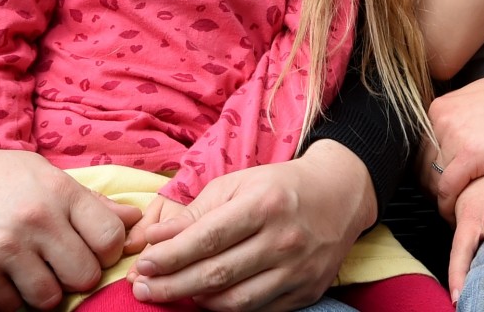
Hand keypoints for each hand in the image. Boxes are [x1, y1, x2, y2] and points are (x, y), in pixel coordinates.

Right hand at [0, 127, 140, 310]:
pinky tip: (1, 277)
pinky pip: (11, 308)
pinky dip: (9, 300)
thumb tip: (134, 220)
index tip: (89, 250)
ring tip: (29, 272)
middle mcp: (34, 220)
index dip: (105, 252)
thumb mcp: (41, 173)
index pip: (109, 238)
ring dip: (43, 293)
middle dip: (76, 278)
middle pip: (84, 276)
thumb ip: (87, 201)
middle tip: (58, 265)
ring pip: (49, 299)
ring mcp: (3, 249)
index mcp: (57, 191)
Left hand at [126, 140, 374, 310]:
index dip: (170, 257)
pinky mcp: (307, 290)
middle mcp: (284, 239)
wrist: (341, 194)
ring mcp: (298, 269)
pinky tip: (207, 298)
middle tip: (142, 290)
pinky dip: (227, 308)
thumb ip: (194, 213)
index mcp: (264, 204)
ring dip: (196, 301)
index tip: (142, 266)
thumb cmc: (280, 186)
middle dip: (172, 286)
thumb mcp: (237, 184)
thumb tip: (153, 240)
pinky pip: (259, 310)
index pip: (206, 238)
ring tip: (171, 293)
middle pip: (217, 274)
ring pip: (236, 300)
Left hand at [428, 76, 483, 205]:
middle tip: (439, 200)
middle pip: (422, 160)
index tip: (435, 180)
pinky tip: (456, 216)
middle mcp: (441, 118)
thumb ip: (462, 107)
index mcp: (442, 105)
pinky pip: (448, 189)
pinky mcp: (468, 155)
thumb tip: (453, 119)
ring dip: (438, 197)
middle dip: (428, 183)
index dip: (428, 165)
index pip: (421, 143)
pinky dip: (448, 206)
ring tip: (449, 210)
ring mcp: (453, 135)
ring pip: (433, 177)